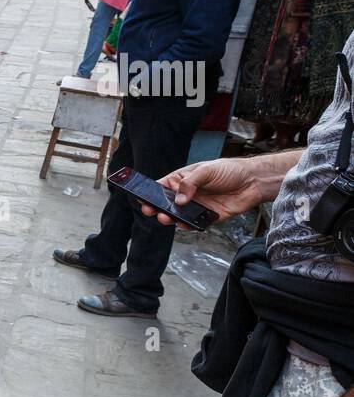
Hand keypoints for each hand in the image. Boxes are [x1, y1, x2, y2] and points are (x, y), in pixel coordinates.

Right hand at [137, 158, 262, 225]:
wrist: (254, 182)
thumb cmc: (230, 171)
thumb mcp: (207, 170)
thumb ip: (190, 183)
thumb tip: (178, 199)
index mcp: (183, 180)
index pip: (161, 186)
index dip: (150, 192)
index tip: (142, 197)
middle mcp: (187, 194)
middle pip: (166, 203)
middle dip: (156, 208)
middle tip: (151, 210)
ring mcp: (196, 206)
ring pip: (177, 216)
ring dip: (169, 218)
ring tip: (165, 217)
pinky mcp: (206, 218)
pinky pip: (193, 224)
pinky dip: (186, 226)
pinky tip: (183, 224)